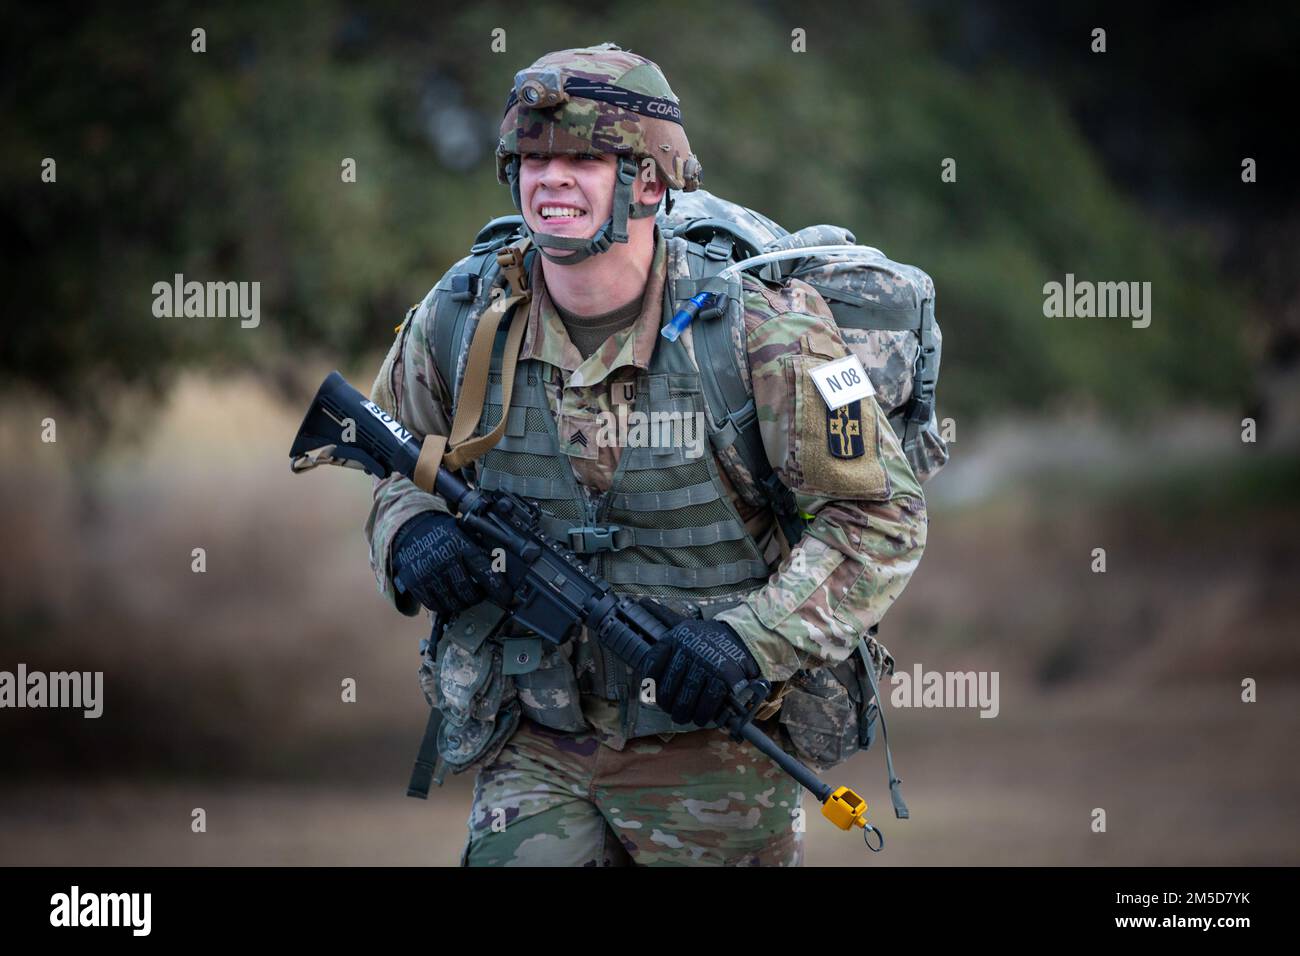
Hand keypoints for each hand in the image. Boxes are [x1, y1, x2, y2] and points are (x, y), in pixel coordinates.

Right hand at [390, 513, 512, 616]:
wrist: (410, 528)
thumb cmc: (442, 532)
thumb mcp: (464, 533)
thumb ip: (480, 549)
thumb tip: (503, 570)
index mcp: (460, 544)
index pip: (484, 571)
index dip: (499, 588)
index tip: (507, 596)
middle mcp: (443, 559)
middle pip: (470, 592)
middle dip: (479, 596)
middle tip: (481, 592)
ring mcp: (428, 573)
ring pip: (454, 603)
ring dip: (463, 602)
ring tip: (464, 593)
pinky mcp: (415, 584)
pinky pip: (436, 606)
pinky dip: (445, 604)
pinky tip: (448, 594)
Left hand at [636, 601, 761, 726]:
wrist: (745, 638)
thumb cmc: (709, 637)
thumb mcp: (685, 624)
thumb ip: (664, 617)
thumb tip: (642, 602)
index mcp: (674, 637)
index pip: (651, 664)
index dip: (650, 685)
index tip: (654, 695)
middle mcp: (687, 649)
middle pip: (668, 688)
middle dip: (670, 706)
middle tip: (674, 712)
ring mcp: (705, 663)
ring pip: (686, 699)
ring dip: (685, 714)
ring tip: (686, 718)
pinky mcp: (724, 676)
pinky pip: (708, 702)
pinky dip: (704, 713)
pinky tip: (703, 717)